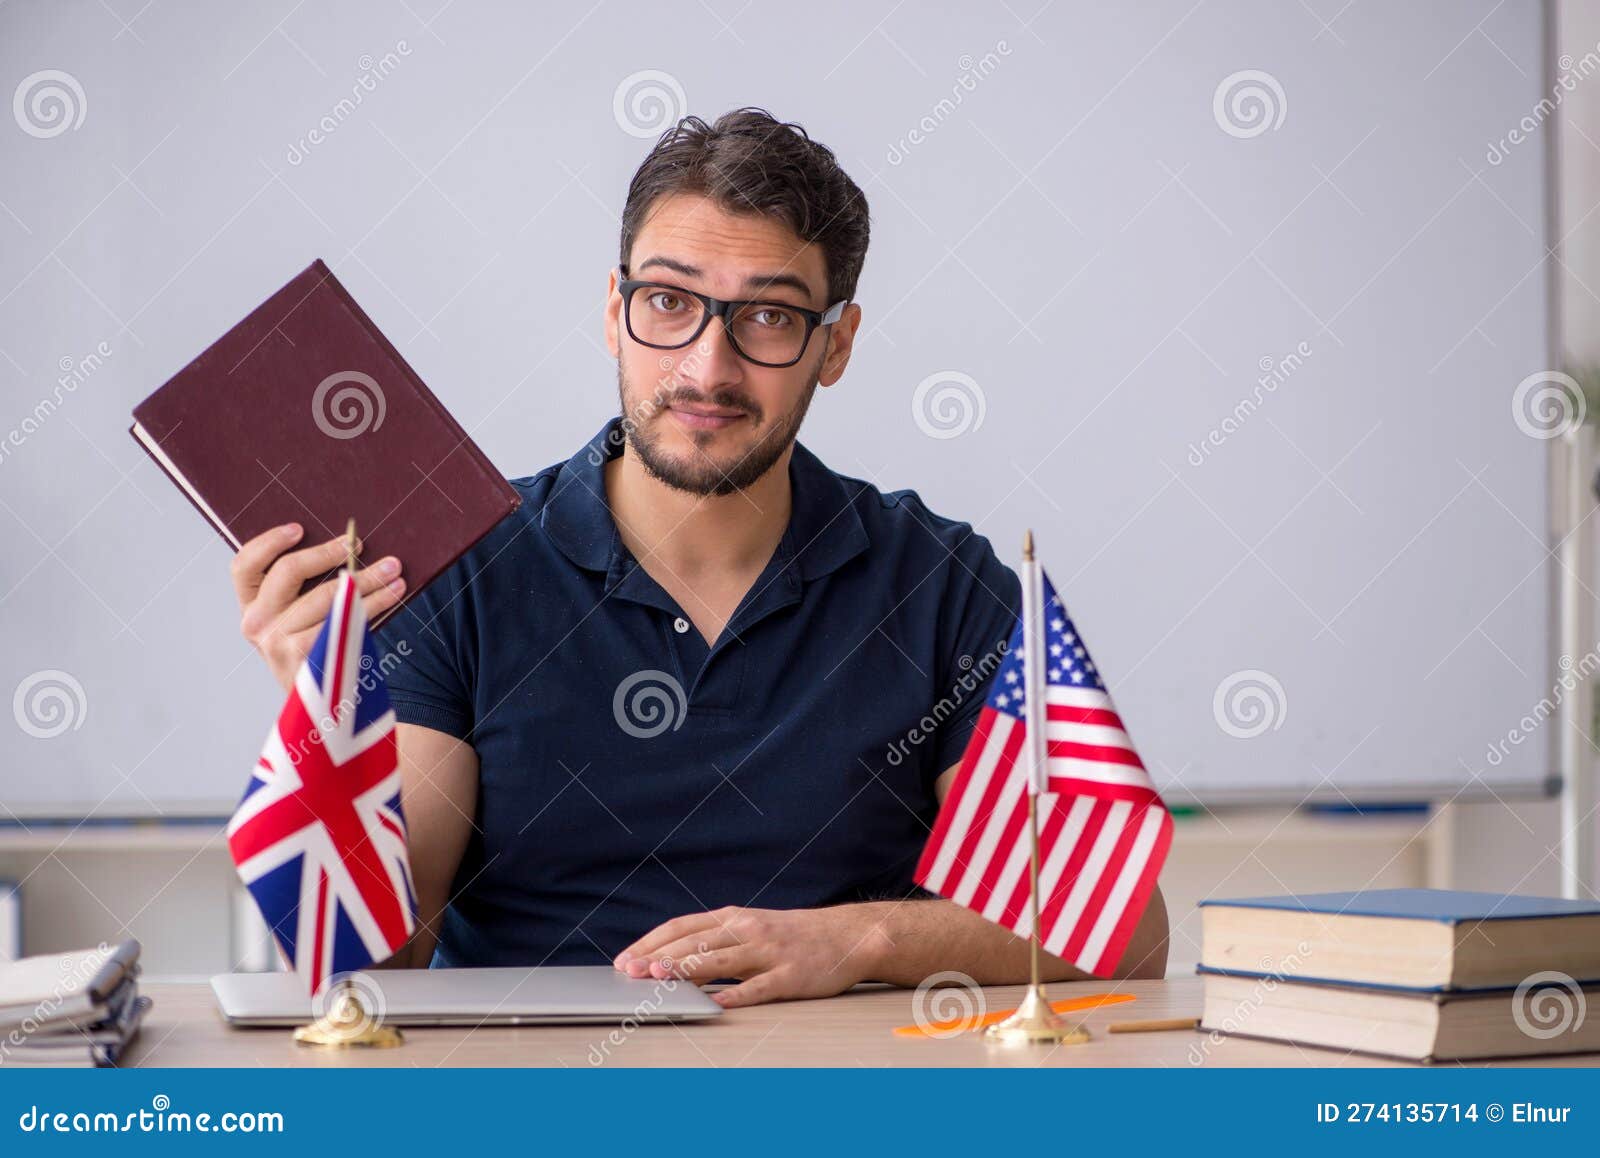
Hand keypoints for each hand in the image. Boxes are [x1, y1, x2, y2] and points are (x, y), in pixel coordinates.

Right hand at [233, 522, 405, 690]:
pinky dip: (375, 603)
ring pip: (328, 594)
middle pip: (289, 570)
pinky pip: (347, 618)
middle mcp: (256, 624)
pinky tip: (394, 594)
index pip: (244, 566)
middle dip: (329, 552)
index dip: (269, 541)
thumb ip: (304, 589)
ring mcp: (277, 642)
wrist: (323, 711)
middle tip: (359, 544)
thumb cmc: (317, 653)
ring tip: (394, 569)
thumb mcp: (298, 621)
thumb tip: (347, 545)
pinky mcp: (305, 656)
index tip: (300, 527)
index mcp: (251, 609)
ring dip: (366, 578)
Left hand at [613, 904, 891, 1007]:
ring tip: (661, 978)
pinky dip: (737, 995)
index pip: (682, 928)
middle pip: (695, 943)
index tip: (625, 960)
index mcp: (733, 919)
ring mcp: (769, 953)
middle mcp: (747, 931)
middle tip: (631, 972)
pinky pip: (759, 987)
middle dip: (659, 958)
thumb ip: (715, 942)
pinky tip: (716, 1003)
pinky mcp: (790, 975)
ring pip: (721, 960)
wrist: (847, 937)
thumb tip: (669, 961)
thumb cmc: (792, 937)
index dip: (651, 943)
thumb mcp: (750, 929)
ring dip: (687, 969)